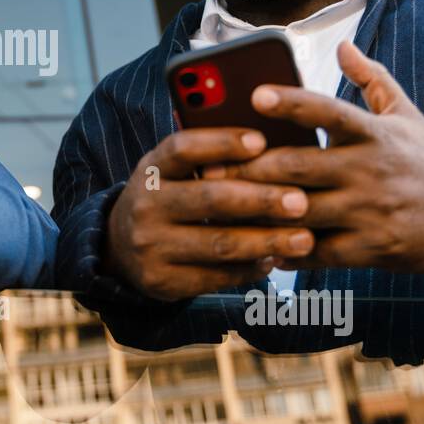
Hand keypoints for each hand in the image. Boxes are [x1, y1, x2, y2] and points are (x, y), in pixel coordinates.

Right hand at [104, 128, 316, 300]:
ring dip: (267, 241)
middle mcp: (145, 206)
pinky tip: (273, 260)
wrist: (119, 247)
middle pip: (209, 199)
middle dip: (261, 200)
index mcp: (150, 170)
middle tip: (301, 201)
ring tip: (304, 239)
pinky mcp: (162, 281)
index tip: (262, 141)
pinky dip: (250, 269)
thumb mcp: (171, 171)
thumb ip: (207, 159)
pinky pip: (216, 277)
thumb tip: (268, 148)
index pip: (183, 149)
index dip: (222, 143)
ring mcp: (151, 247)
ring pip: (219, 243)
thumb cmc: (165, 198)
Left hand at [229, 40, 423, 273]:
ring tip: (220, 207)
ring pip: (301, 211)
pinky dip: (285, 250)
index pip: (328, 110)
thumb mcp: (406, 115)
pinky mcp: (371, 249)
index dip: (291, 102)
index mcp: (374, 133)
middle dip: (250, 169)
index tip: (256, 94)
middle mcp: (370, 170)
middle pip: (299, 167)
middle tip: (209, 168)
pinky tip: (257, 246)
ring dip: (259, 212)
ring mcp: (370, 211)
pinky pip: (317, 252)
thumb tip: (343, 44)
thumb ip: (371, 79)